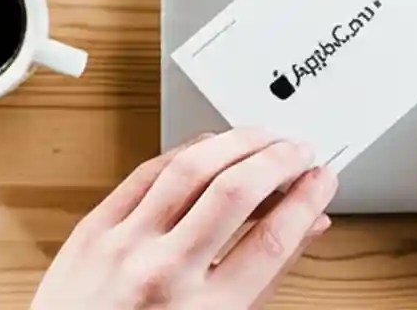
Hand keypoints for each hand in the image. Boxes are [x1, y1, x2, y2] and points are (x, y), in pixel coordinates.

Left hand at [33, 129, 337, 309]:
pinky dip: (188, 150)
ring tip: (264, 138)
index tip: (322, 180)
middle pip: (237, 191)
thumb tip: (307, 226)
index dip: (308, 198)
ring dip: (239, 141)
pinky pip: (148, 171)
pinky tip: (213, 146)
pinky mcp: (93, 228)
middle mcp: (164, 275)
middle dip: (280, 159)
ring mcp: (124, 247)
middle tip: (300, 151)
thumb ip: (267, 277)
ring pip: (191, 167)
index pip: (274, 238)